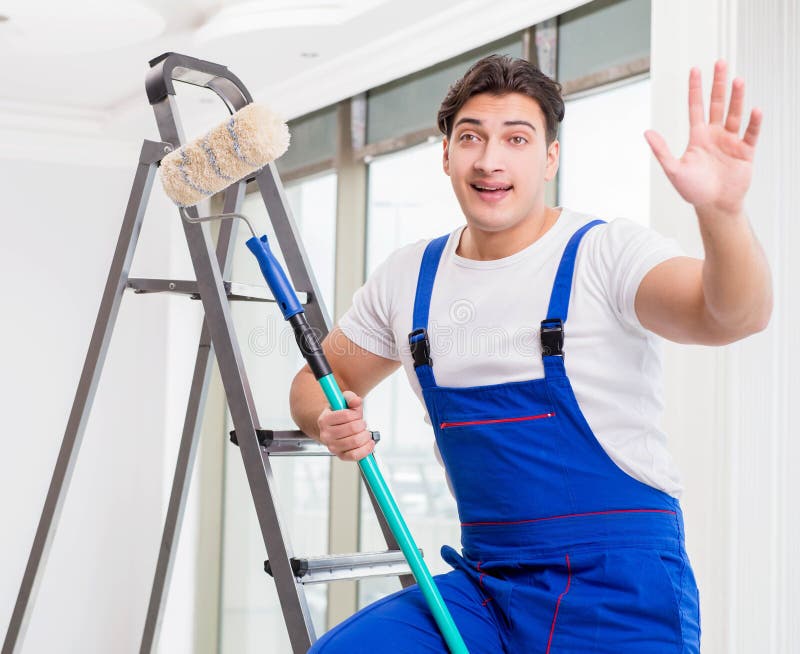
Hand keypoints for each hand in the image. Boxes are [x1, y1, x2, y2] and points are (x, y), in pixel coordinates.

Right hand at [317, 390, 374, 461]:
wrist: (334, 428)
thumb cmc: (340, 415)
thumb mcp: (344, 402)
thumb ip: (351, 398)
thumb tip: (356, 401)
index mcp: (324, 420)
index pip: (346, 415)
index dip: (356, 414)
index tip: (357, 414)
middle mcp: (326, 434)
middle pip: (352, 428)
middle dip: (362, 424)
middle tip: (362, 424)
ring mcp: (332, 447)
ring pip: (355, 441)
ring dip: (365, 435)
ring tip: (365, 432)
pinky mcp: (340, 456)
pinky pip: (355, 455)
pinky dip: (366, 449)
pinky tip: (369, 443)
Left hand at [644, 60, 761, 215]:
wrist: (714, 207)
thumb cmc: (693, 191)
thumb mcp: (674, 169)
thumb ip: (661, 150)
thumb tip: (647, 132)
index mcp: (698, 137)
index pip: (696, 107)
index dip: (695, 89)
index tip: (695, 69)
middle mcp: (715, 135)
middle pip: (718, 104)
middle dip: (718, 84)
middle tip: (720, 63)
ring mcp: (731, 142)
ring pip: (735, 114)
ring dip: (737, 97)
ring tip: (737, 80)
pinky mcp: (745, 152)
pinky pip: (751, 134)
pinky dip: (753, 122)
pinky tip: (755, 110)